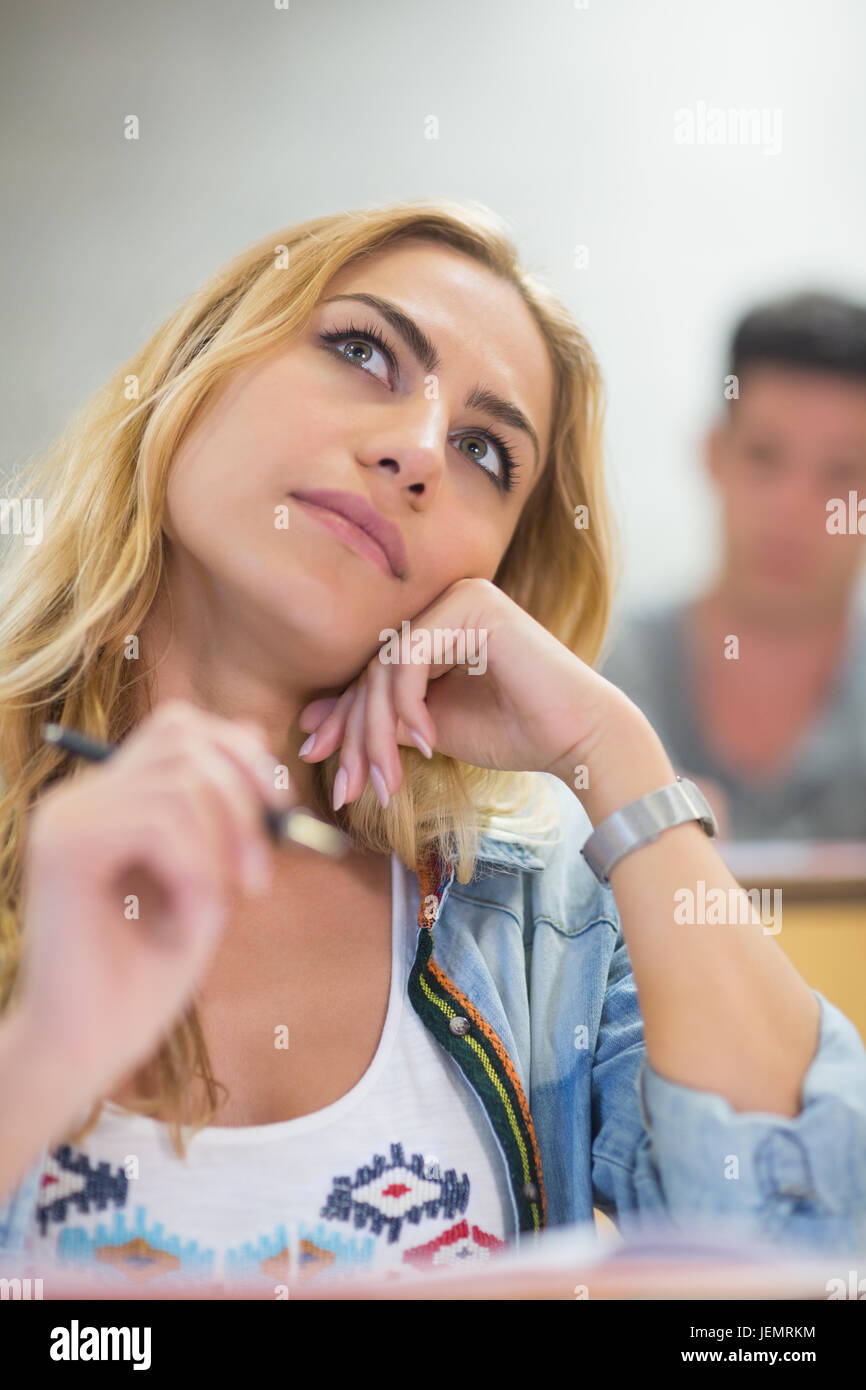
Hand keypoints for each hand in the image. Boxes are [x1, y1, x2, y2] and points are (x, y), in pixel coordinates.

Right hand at [14, 699, 293, 1105]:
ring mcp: (66, 817)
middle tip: (259, 877)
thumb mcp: (206, 881)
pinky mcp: (64, 849)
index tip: (284, 818)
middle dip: (245, 796)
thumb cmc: (144, 979)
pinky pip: (160, 824)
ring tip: (216, 913)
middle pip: (184, 734)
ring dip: (222, 851)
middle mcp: (81, 797)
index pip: (183, 726)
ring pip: (181, 783)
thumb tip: (259, 743)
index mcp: (110, 798)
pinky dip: (196, 874)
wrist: (86, 1052)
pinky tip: (187, 926)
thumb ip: (225, 818)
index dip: (244, 757)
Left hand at [296, 577, 619, 808]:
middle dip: (355, 734)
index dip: (342, 719)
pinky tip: (425, 743)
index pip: (372, 671)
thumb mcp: (426, 729)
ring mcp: (460, 597)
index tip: (319, 761)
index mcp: (435, 624)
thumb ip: (377, 718)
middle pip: (373, 669)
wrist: (578, 740)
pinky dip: (407, 706)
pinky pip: (410, 657)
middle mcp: (445, 600)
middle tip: (347, 786)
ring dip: (377, 731)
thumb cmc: (513, 734)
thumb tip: (308, 721)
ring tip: (386, 780)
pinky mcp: (473, 605)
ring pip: (385, 667)